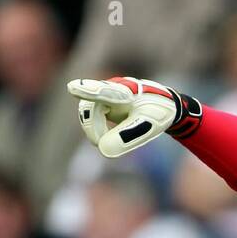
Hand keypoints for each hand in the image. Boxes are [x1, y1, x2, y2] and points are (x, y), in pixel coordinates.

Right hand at [66, 76, 200, 156]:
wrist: (163, 104)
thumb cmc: (157, 112)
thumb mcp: (147, 127)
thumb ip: (127, 137)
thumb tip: (102, 150)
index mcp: (126, 92)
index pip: (106, 92)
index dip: (89, 91)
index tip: (73, 87)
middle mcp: (111, 88)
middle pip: (89, 107)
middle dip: (93, 129)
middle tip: (100, 143)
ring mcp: (104, 94)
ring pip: (87, 112)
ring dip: (94, 130)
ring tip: (107, 141)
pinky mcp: (102, 102)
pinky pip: (90, 117)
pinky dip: (97, 131)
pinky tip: (107, 135)